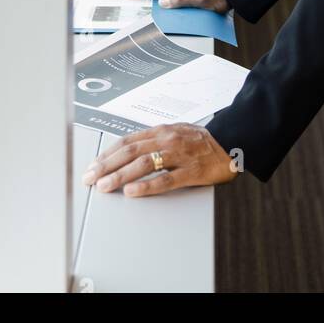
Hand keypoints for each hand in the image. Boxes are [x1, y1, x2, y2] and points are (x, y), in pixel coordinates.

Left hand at [83, 123, 239, 195]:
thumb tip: (128, 151)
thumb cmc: (202, 141)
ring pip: (143, 164)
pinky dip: (146, 185)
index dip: (107, 154)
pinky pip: (165, 179)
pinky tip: (132, 191)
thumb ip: (154, 141)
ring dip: (119, 175)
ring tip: (104, 186)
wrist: (233, 142)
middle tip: (90, 178)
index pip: (127, 141)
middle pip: (130, 152)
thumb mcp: (175, 133)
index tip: (92, 165)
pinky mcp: (191, 171)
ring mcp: (179, 155)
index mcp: (161, 131)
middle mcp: (167, 140)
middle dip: (106, 165)